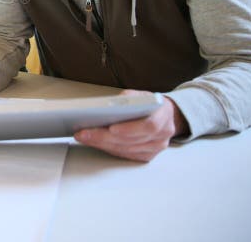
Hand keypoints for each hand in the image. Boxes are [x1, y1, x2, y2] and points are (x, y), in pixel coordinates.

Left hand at [74, 90, 188, 161]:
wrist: (166, 115)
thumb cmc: (150, 104)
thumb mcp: (142, 94)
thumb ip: (129, 98)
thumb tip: (109, 105)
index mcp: (163, 115)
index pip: (148, 126)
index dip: (130, 129)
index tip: (111, 128)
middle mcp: (162, 134)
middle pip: (132, 140)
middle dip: (105, 137)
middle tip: (84, 133)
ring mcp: (156, 147)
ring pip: (127, 150)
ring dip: (103, 144)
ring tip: (84, 137)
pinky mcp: (148, 155)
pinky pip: (126, 155)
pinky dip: (109, 149)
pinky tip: (95, 142)